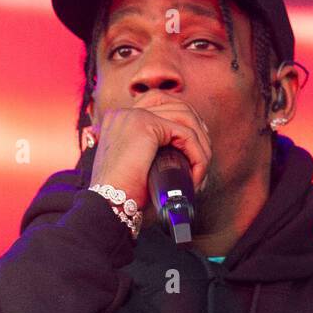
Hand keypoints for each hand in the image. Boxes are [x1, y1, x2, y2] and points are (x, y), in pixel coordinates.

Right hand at [88, 92, 211, 210]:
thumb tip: (184, 163)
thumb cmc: (123, 199)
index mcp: (121, 121)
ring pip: (185, 119)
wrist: (107, 207)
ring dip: (201, 147)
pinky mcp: (146, 125)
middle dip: (198, 132)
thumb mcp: (138, 170)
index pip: (162, 106)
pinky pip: (186, 135)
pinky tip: (196, 176)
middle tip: (205, 161)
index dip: (185, 125)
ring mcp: (134, 115)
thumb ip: (153, 158)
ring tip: (201, 173)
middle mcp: (126, 113)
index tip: (196, 151)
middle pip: (177, 106)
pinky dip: (198, 156)